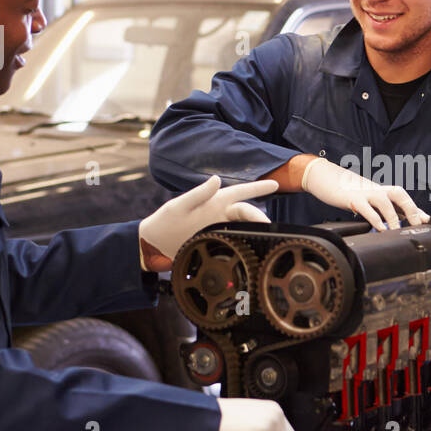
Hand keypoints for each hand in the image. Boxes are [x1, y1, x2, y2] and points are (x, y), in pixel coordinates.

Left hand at [139, 175, 276, 271]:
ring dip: (256, 232)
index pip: (241, 192)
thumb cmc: (165, 220)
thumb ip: (197, 194)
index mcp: (215, 201)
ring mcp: (221, 230)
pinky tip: (253, 251)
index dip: (259, 188)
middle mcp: (221, 215)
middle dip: (260, 218)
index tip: (276, 184)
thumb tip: (217, 179)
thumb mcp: (179, 205)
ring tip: (267, 238)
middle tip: (268, 227)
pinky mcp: (218, 244)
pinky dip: (246, 245)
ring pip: (245, 228)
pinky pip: (236, 244)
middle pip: (248, 214)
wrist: (154, 243)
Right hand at [300, 157, 429, 230]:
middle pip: (400, 196)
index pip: (405, 201)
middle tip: (418, 225)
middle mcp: (378, 191)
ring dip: (393, 218)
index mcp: (384, 192)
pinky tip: (380, 229)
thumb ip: (388, 210)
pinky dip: (375, 219)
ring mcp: (367, 194)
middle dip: (411, 210)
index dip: (417, 211)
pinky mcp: (354, 199)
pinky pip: (367, 209)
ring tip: (397, 231)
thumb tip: (406, 222)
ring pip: (385, 203)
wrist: (328, 179)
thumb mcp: (372, 200)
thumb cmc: (352, 192)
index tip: (428, 222)